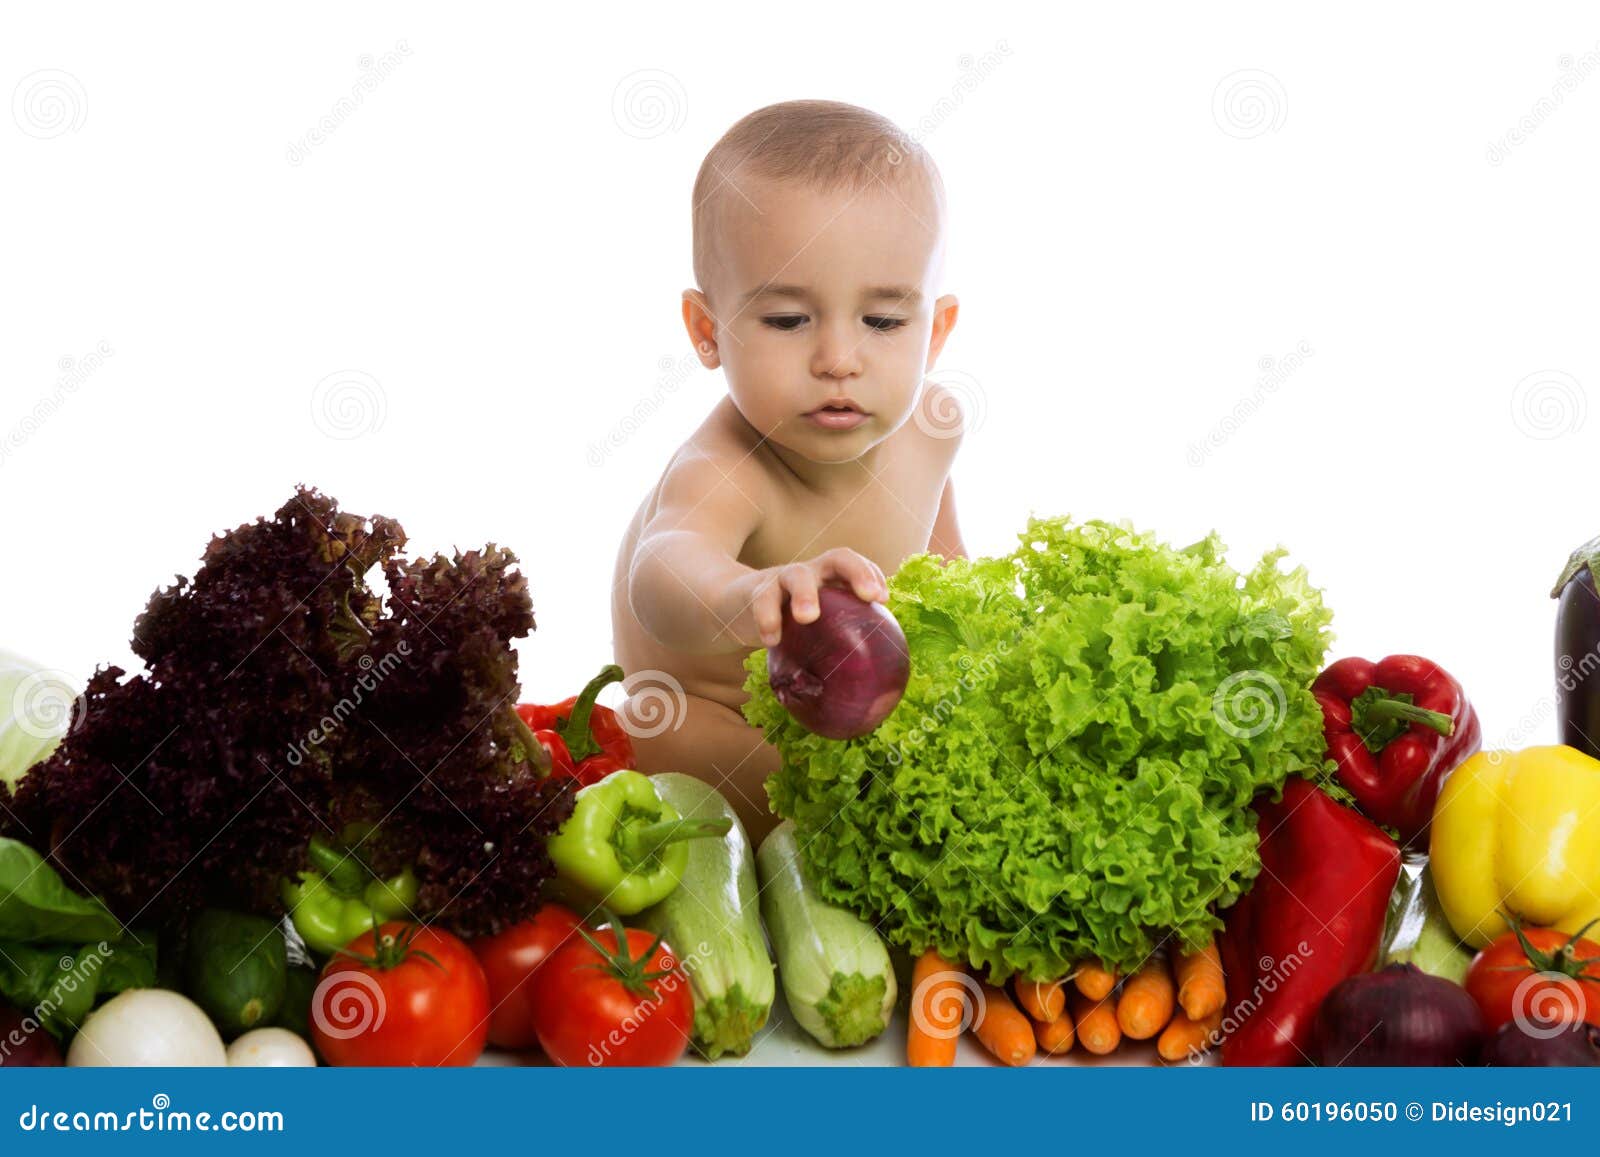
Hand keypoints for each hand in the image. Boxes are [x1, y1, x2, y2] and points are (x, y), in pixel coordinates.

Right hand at [729, 548, 886, 647]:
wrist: (732, 606)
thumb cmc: (783, 625)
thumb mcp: (810, 633)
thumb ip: (833, 651)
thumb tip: (868, 695)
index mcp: (829, 580)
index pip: (856, 567)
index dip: (872, 575)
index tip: (883, 599)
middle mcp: (810, 573)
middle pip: (837, 558)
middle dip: (856, 573)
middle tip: (868, 597)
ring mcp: (781, 578)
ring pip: (796, 575)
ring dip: (805, 594)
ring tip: (808, 618)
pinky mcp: (754, 590)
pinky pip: (762, 599)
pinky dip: (767, 618)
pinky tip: (771, 641)